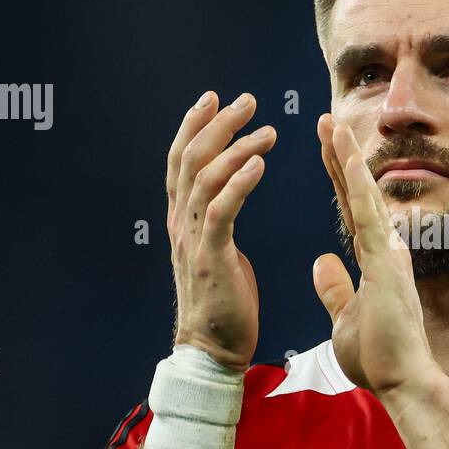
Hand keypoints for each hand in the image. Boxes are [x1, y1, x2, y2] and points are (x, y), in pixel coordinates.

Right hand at [165, 91, 275, 371]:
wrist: (213, 350)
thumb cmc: (224, 304)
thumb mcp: (217, 251)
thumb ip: (216, 221)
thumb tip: (224, 199)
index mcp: (184, 220)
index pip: (181, 161)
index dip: (194, 126)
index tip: (213, 98)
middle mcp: (182, 223)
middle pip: (190, 158)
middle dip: (217, 124)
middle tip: (247, 100)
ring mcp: (193, 239)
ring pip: (205, 178)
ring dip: (236, 148)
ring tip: (267, 130)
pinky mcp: (212, 258)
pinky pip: (222, 211)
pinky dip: (239, 183)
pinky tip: (259, 164)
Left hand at [313, 113, 437, 394]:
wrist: (401, 382)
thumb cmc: (379, 358)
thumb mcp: (345, 318)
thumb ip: (335, 289)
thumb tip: (319, 263)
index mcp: (375, 260)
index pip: (350, 209)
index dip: (338, 177)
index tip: (327, 147)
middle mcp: (385, 250)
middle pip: (358, 194)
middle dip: (341, 155)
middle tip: (326, 119)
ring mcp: (388, 255)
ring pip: (365, 196)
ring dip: (349, 158)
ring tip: (332, 124)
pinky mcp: (386, 266)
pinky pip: (370, 218)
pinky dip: (359, 187)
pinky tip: (349, 159)